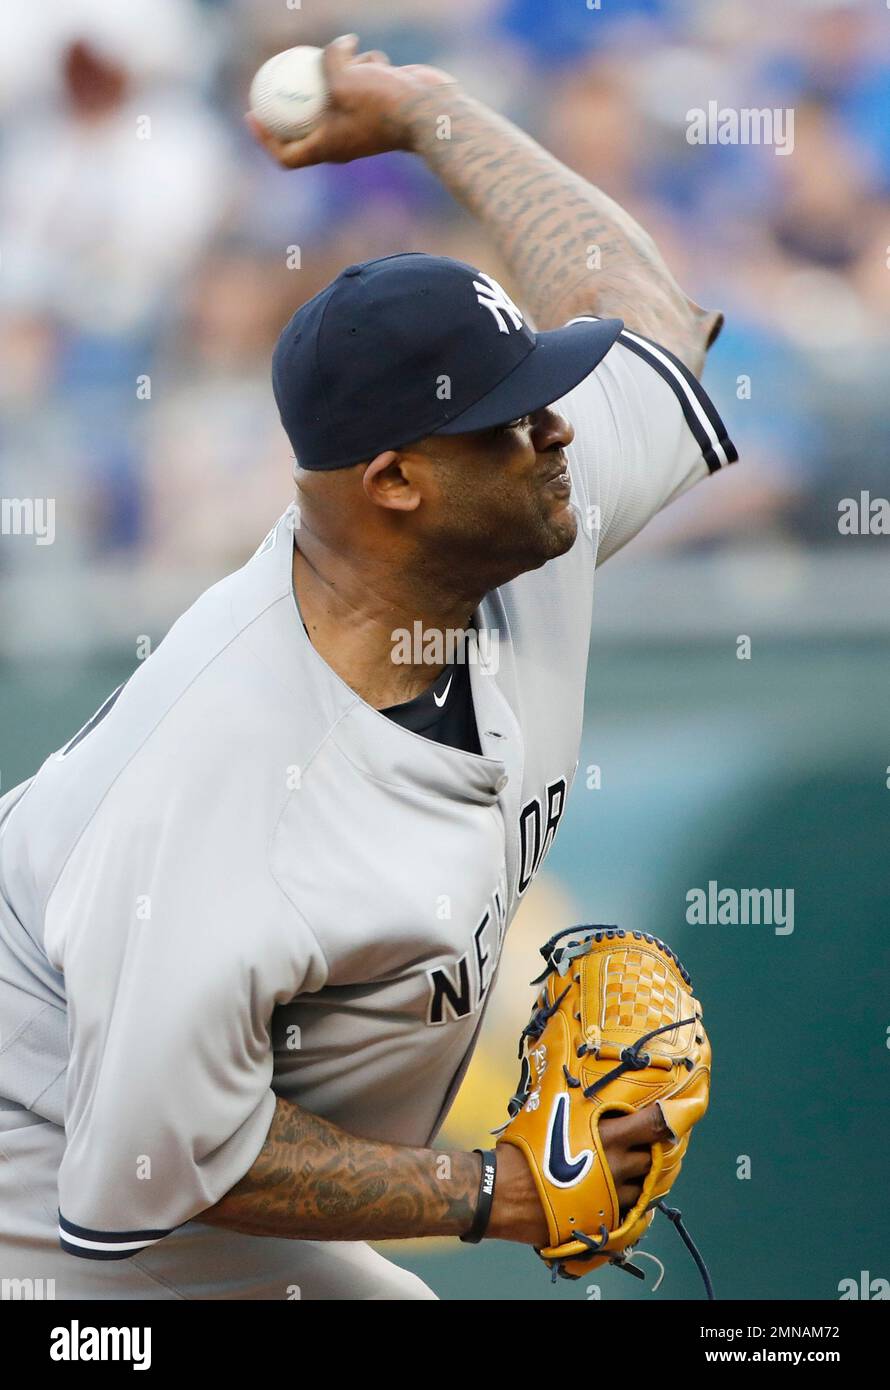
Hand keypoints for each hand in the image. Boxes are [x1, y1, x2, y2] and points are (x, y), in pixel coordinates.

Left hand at [245, 33, 457, 169]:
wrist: (428, 112)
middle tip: (277, 77)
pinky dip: (364, 68)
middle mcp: (342, 141)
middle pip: (306, 126)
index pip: (287, 156)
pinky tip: (373, 58)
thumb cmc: (383, 104)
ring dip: (339, 71)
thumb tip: (332, 48)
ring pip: (336, 95)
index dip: (265, 140)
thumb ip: (329, 60)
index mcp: (328, 148)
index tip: (252, 115)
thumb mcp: (343, 78)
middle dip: (294, 100)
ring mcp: (361, 124)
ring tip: (350, 57)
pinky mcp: (379, 108)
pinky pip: (361, 85)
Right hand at [490, 1102, 671, 1244]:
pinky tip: (613, 1196)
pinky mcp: (604, 1222)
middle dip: (649, 1150)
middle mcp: (617, 1166)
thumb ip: (578, 1109)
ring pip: (643, 1187)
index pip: (656, 1124)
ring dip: (638, 1178)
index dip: (676, 1116)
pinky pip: (629, 1213)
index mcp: (607, 1136)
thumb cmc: (523, 1149)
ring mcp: (613, 1198)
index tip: (689, 1110)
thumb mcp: (549, 1114)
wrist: (502, 1193)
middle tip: (638, 1144)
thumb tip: (581, 1091)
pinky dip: (626, 1204)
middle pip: (654, 1157)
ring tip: (623, 1172)